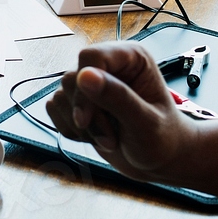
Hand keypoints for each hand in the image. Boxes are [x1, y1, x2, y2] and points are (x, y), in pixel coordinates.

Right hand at [45, 42, 195, 182]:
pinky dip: (69, 129)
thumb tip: (86, 76)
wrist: (157, 161)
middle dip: (87, 116)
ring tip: (108, 139)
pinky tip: (93, 137)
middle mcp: (108, 66)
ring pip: (61, 96)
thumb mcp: (146, 122)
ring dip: (81, 127)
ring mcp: (91, 84)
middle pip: (72, 79)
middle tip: (110, 139)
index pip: (91, 56)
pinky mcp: (77, 100)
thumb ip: (118, 98)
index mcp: (131, 58)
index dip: (83, 87)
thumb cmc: (163, 140)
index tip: (85, 119)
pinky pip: (54, 109)